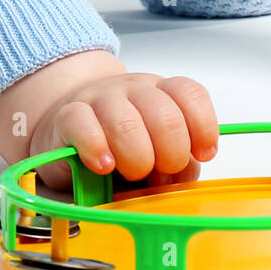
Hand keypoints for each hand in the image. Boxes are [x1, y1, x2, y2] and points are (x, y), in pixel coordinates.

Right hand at [27, 71, 219, 191]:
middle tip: (159, 172)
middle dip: (170, 153)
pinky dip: (97, 149)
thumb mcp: (158, 152)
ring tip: (131, 173)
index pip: (190, 94)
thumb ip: (177, 165)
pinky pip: (83, 125)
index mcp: (161, 93)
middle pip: (163, 114)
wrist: (71, 128)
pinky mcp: (68, 115)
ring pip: (125, 122)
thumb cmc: (122, 145)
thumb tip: (179, 179)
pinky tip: (103, 166)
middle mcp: (134, 89)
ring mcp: (100, 98)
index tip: (202, 154)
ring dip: (136, 157)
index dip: (202, 126)